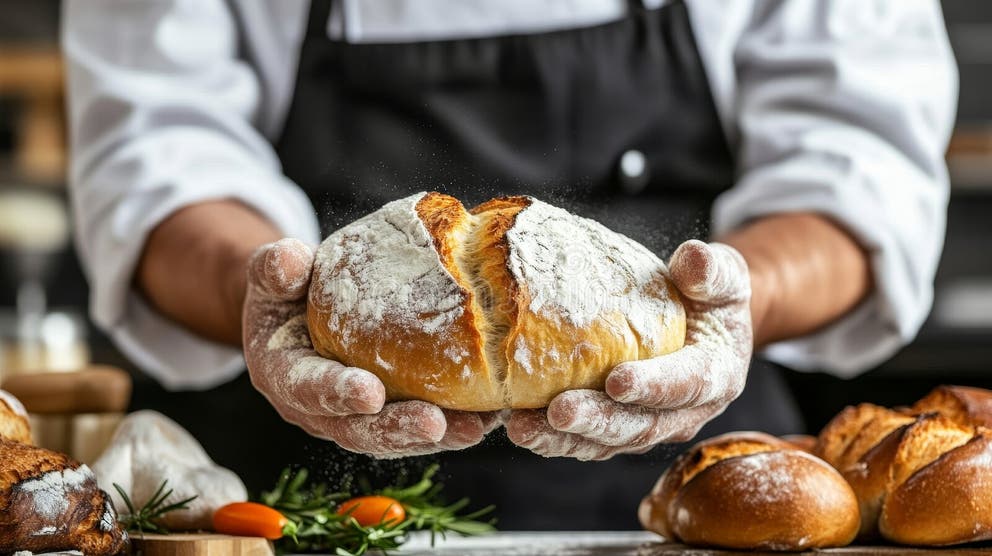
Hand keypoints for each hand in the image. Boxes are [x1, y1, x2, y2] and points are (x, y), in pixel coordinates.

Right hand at [243, 238, 499, 457]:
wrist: (299, 312)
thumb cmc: (287, 291)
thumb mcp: (273, 275)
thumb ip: (276, 269)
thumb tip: (290, 260)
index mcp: (284, 375)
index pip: (308, 388)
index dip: (336, 393)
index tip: (369, 393)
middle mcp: (318, 410)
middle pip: (357, 430)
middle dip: (396, 429)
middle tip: (433, 424)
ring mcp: (354, 419)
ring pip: (393, 439)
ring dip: (435, 437)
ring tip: (473, 428)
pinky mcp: (387, 416)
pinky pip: (417, 429)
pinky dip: (453, 426)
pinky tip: (488, 417)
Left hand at [505, 240, 751, 459]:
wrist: (704, 322)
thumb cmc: (710, 295)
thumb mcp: (723, 275)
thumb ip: (711, 270)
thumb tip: (692, 258)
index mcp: (717, 375)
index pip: (687, 384)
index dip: (654, 385)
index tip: (616, 381)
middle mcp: (686, 412)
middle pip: (641, 425)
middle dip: (598, 421)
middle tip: (558, 412)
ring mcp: (653, 425)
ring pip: (610, 442)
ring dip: (566, 439)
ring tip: (523, 428)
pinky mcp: (624, 429)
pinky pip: (589, 441)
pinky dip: (555, 439)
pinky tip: (520, 427)